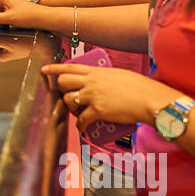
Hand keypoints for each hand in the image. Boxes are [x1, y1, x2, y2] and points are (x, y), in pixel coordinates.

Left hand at [40, 63, 177, 133]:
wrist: (149, 100)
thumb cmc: (140, 88)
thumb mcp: (119, 75)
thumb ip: (104, 78)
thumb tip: (97, 84)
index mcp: (97, 71)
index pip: (70, 67)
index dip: (55, 68)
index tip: (45, 70)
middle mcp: (91, 82)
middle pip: (64, 83)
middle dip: (61, 90)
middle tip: (67, 97)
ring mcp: (93, 96)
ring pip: (68, 101)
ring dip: (70, 109)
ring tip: (78, 113)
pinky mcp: (98, 111)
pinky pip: (81, 120)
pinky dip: (81, 126)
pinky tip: (83, 128)